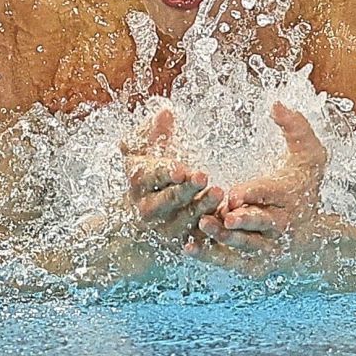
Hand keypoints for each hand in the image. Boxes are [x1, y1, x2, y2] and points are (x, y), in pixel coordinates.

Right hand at [120, 107, 223, 244]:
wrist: (135, 223)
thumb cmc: (148, 176)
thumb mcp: (143, 152)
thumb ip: (153, 133)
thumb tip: (166, 112)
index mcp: (140, 181)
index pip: (152, 175)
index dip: (165, 172)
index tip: (180, 168)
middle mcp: (149, 207)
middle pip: (169, 199)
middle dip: (186, 189)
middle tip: (204, 176)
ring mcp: (165, 227)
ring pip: (184, 220)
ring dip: (201, 209)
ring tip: (219, 194)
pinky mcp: (180, 243)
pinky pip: (194, 243)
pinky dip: (204, 239)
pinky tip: (219, 229)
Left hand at [184, 102, 328, 274]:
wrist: (314, 235)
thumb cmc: (303, 185)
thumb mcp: (309, 153)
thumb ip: (295, 127)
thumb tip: (276, 104)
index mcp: (292, 196)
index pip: (273, 194)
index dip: (254, 193)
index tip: (235, 193)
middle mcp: (283, 226)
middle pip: (262, 224)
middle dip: (245, 220)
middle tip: (225, 214)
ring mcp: (269, 248)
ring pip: (246, 245)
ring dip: (224, 237)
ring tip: (201, 225)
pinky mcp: (256, 265)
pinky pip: (233, 263)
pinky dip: (212, 256)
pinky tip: (189, 246)